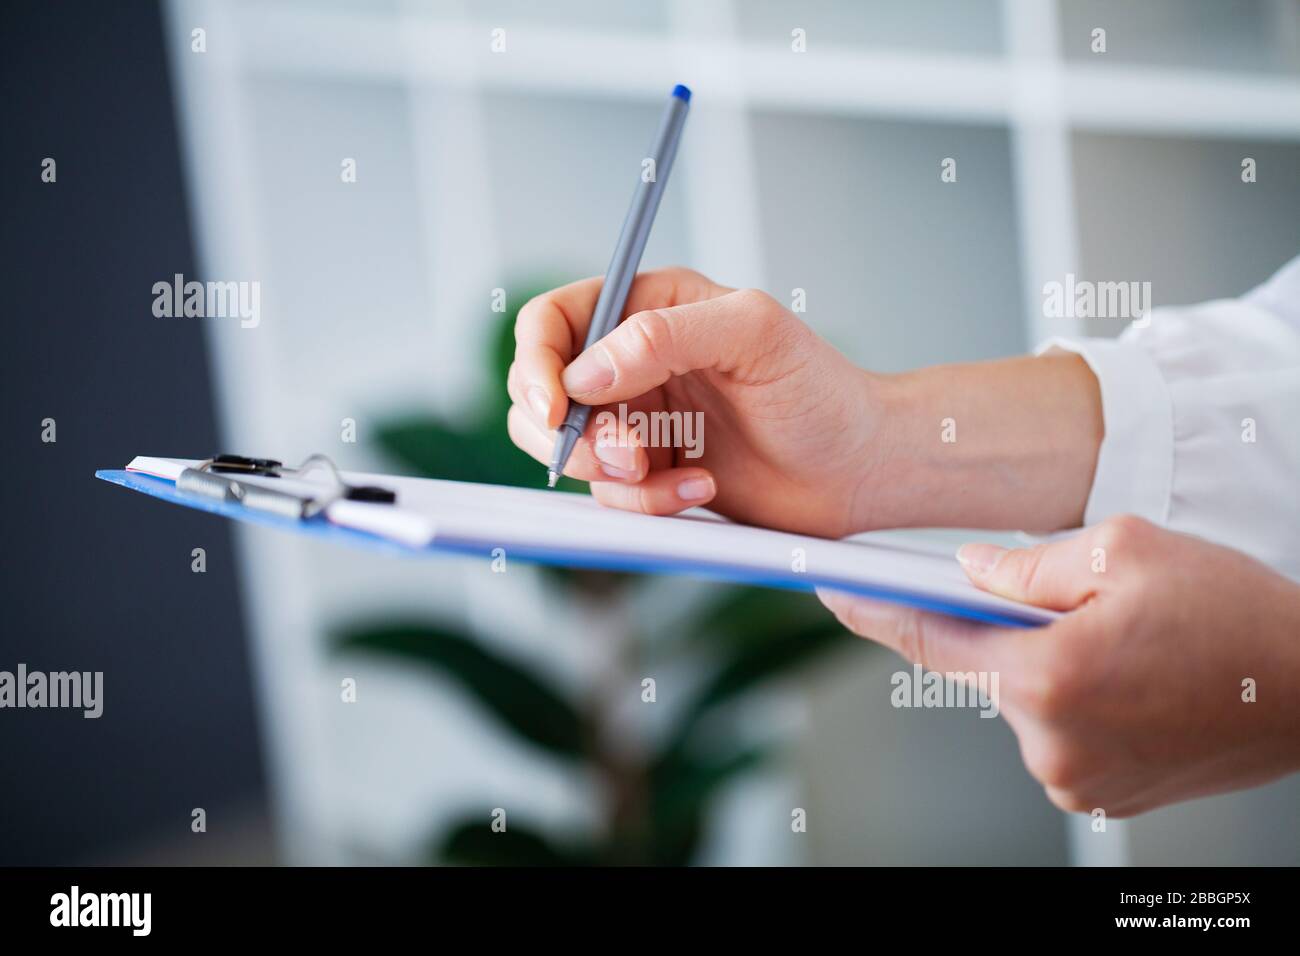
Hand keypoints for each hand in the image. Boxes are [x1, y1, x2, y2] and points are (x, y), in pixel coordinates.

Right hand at [508, 268, 1106, 535]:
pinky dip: (646, 501)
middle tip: (631, 453)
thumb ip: (664, 337)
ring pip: (568, 451)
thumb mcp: (752, 336)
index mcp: (648, 306)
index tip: (555, 407)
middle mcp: (631, 360)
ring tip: (668, 472)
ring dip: (611, 472)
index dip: (535, 363)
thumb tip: (584, 373)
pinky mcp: (647, 473)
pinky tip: (699, 489)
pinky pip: (609, 494)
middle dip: (575, 434)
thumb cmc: (820, 390)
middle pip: (543, 393)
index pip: (553, 320)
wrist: (856, 468)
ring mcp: (636, 419)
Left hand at [818, 516, 1299, 815]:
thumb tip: (969, 572)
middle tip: (1067, 598)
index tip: (830, 589)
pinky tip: (1123, 675)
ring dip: (1044, 660)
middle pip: (980, 664)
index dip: (872, 610)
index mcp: (1046, 675)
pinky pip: (1052, 728)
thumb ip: (1026, 561)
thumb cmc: (1234, 615)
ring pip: (1020, 695)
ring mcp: (1070, 777)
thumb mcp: (1126, 549)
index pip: (927, 638)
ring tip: (1117, 639)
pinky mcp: (1095, 794)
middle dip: (1004, 625)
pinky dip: (1068, 695)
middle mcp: (1048, 740)